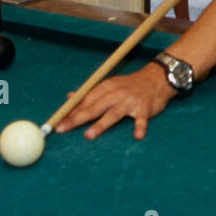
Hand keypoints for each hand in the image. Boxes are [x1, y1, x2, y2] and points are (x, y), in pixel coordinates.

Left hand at [54, 63, 175, 139]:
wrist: (156, 79)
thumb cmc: (129, 85)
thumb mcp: (109, 85)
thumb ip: (90, 93)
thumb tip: (69, 97)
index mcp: (106, 87)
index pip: (85, 100)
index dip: (71, 111)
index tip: (58, 121)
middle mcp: (116, 93)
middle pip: (94, 107)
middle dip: (77, 118)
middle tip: (63, 128)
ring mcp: (130, 101)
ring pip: (113, 114)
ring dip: (101, 124)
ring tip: (89, 135)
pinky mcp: (144, 109)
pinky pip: (141, 120)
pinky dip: (140, 127)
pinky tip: (137, 136)